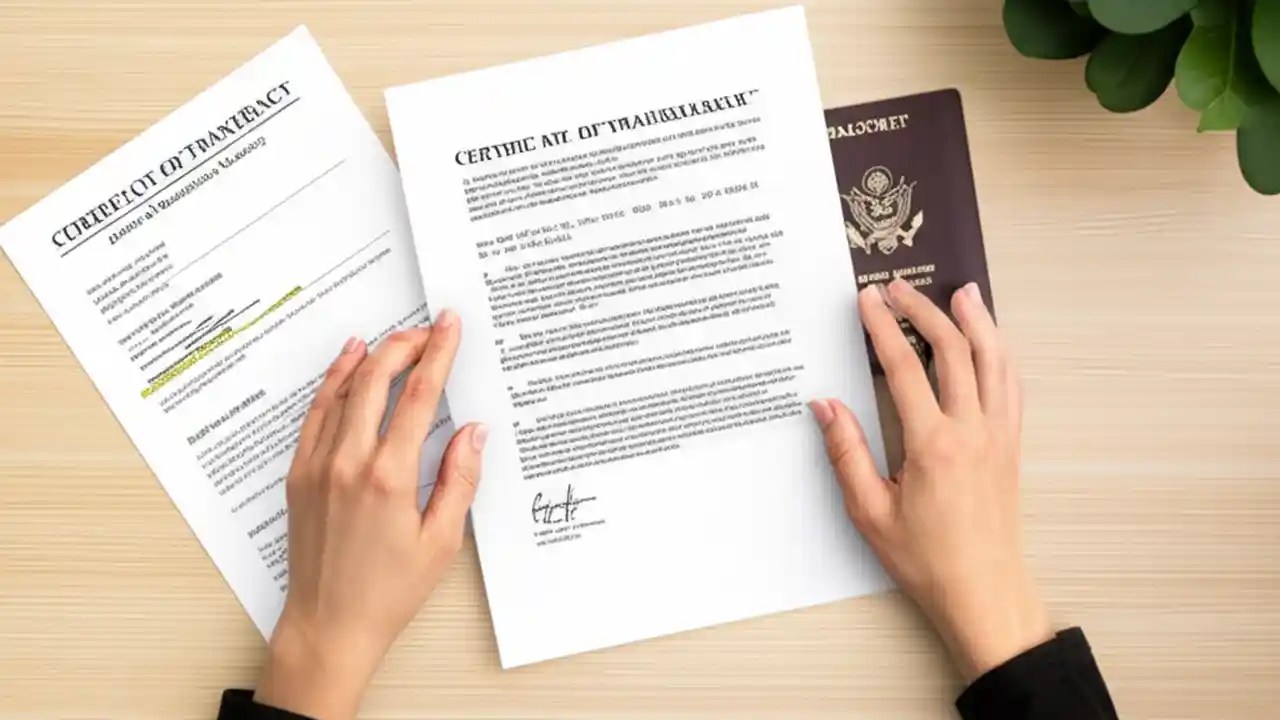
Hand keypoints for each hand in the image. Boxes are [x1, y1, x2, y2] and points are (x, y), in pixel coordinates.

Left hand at [254, 310, 485, 719]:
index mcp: (390, 477)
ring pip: (344, 389)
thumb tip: (473, 431)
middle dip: (405, 345)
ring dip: (371, 357)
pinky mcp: (299, 474)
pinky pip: (316, 413)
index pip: (419, 396)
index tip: (449, 326)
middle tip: (428, 329)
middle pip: (378, 379)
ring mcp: (318, 465)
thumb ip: (460, 479)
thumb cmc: (388, 591)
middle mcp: (350, 462)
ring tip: (395, 337)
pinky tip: (349, 364)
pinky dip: (333, 382)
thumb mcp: (441, 541)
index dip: (438, 353)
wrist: (329, 624)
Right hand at [810, 279, 1049, 681]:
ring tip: (960, 292)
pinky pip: (1011, 385)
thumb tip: (825, 406)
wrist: (984, 593)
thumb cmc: (928, 561)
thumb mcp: (870, 512)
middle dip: (923, 311)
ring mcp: (999, 436)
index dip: (883, 327)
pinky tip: (991, 341)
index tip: (868, 300)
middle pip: (953, 349)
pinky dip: (1001, 353)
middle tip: (899, 288)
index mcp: (934, 446)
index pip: (905, 368)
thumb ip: (847, 453)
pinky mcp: (1012, 446)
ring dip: (976, 320)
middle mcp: (973, 432)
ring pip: (994, 359)